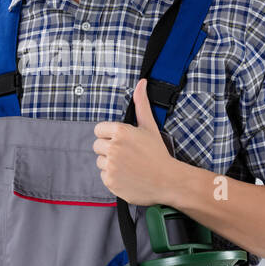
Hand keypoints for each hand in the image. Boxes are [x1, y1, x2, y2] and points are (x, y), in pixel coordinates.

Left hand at [92, 78, 181, 206]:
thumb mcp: (149, 126)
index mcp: (120, 131)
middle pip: (97, 146)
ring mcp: (111, 165)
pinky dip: (113, 177)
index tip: (120, 140)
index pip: (98, 130)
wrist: (167, 180)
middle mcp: (113, 148)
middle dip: (109, 149)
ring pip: (100, 161)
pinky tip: (127, 175)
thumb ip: (141, 104)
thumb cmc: (158, 153)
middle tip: (126, 153)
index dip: (108, 135)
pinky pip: (103, 176)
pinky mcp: (110, 181)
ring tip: (128, 165)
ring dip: (110, 163)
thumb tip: (141, 83)